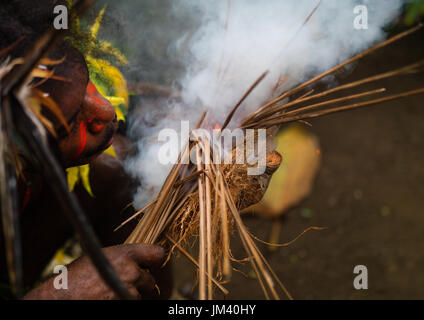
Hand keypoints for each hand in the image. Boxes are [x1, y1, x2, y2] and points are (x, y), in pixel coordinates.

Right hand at [24, 244, 171, 299]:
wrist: (59, 298)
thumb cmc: (75, 277)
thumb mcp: (101, 256)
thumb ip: (123, 257)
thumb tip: (139, 260)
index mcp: (127, 254)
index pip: (158, 253)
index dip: (155, 260)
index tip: (152, 264)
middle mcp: (132, 271)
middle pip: (150, 280)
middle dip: (140, 283)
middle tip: (122, 284)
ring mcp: (130, 291)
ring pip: (141, 295)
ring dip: (130, 296)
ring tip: (109, 292)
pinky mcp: (125, 303)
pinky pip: (133, 304)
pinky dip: (123, 302)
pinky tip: (108, 299)